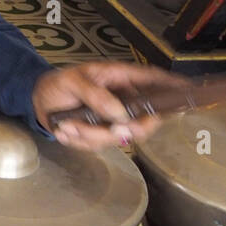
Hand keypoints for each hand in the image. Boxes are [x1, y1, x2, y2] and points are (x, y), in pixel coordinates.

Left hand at [31, 62, 190, 151]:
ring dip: (89, 135)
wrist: (38, 100)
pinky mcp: (101, 136)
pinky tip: (65, 129)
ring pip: (119, 138)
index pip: (154, 81)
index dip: (173, 87)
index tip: (187, 94)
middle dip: (126, 129)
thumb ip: (96, 95)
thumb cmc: (59, 84)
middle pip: (146, 122)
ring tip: (67, 125)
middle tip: (109, 128)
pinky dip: (78, 141)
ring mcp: (114, 121)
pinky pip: (98, 146)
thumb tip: (120, 114)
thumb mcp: (73, 81)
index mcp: (122, 79)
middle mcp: (124, 101)